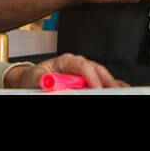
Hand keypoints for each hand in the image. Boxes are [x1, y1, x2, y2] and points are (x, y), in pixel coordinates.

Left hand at [4, 52, 126, 88]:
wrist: (29, 81)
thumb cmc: (32, 80)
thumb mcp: (36, 82)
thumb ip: (49, 84)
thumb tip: (58, 86)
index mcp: (64, 61)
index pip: (82, 65)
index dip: (90, 76)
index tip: (95, 88)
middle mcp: (75, 64)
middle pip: (95, 69)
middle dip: (105, 80)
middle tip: (112, 90)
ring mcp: (81, 72)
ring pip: (100, 74)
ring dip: (110, 82)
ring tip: (120, 89)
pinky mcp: (84, 79)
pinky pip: (99, 79)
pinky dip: (109, 83)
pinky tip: (119, 86)